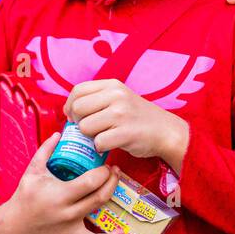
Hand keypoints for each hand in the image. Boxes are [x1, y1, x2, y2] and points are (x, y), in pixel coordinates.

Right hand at [0, 136, 123, 233]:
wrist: (15, 225)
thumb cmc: (25, 195)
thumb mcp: (32, 171)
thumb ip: (45, 151)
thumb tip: (59, 134)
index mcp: (59, 194)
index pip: (90, 182)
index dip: (103, 172)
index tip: (105, 164)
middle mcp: (67, 212)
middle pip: (99, 196)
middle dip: (111, 180)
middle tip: (114, 170)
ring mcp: (71, 226)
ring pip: (99, 212)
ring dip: (112, 195)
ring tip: (115, 184)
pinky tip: (121, 232)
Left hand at [64, 79, 189, 170]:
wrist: (166, 131)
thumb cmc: (138, 117)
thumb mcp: (120, 98)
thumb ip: (97, 99)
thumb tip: (68, 111)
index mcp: (113, 85)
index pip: (78, 90)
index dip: (70, 105)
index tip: (74, 117)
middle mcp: (116, 96)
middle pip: (77, 108)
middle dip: (78, 122)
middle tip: (90, 129)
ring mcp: (121, 114)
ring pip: (85, 127)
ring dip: (90, 137)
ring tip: (104, 136)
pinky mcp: (125, 133)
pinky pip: (98, 143)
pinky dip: (101, 148)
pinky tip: (111, 144)